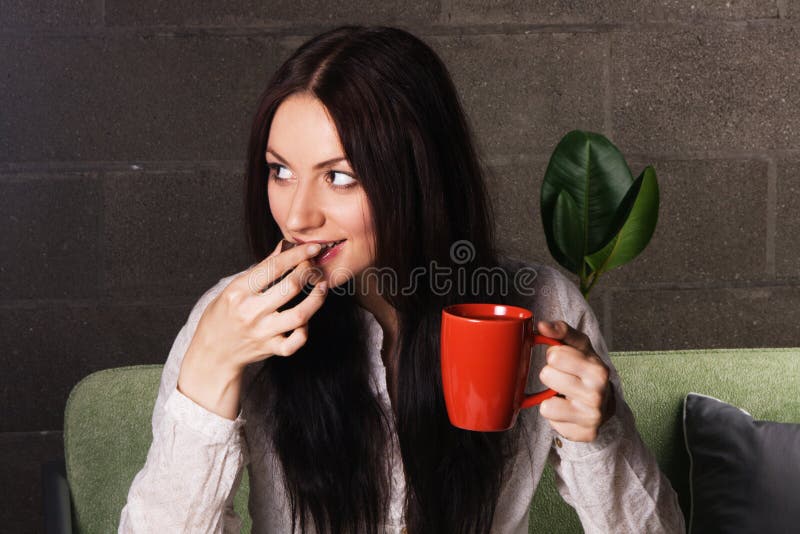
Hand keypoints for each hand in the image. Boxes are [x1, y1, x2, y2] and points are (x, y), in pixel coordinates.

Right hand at [177, 241, 327, 417]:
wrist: (212, 352)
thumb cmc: (223, 315)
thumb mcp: (234, 287)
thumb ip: (262, 268)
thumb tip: (285, 247)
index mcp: (239, 291)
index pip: (274, 267)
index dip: (298, 254)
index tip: (313, 247)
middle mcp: (251, 312)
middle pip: (290, 287)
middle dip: (308, 272)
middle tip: (314, 266)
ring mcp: (262, 332)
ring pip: (299, 315)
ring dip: (316, 299)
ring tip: (321, 286)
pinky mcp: (270, 349)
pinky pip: (295, 343)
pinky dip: (305, 331)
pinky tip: (306, 321)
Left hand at [536, 320, 612, 442]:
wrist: (607, 403)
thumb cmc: (588, 370)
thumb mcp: (580, 346)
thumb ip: (562, 331)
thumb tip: (542, 326)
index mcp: (597, 370)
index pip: (554, 355)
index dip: (555, 356)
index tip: (565, 362)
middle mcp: (596, 395)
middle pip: (546, 376)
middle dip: (551, 376)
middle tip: (565, 379)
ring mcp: (591, 417)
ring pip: (546, 406)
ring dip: (550, 399)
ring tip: (564, 396)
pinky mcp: (583, 434)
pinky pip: (551, 423)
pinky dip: (556, 417)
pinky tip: (568, 411)